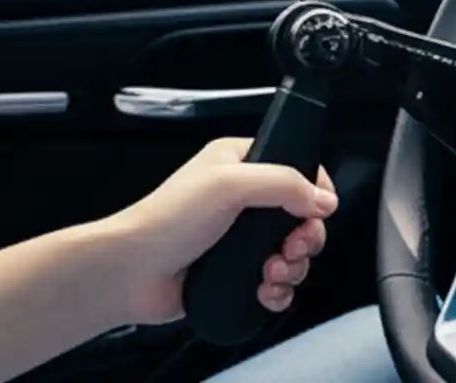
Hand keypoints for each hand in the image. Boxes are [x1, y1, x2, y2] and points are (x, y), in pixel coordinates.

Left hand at [100, 138, 337, 323]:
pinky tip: (265, 291)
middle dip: (306, 237)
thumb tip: (324, 200)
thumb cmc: (165, 220)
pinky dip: (279, 290)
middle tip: (293, 247)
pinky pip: (276, 283)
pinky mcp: (237, 273)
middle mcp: (243, 200)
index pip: (297, 168)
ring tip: (273, 272)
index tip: (318, 210)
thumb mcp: (229, 184)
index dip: (315, 190)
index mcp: (240, 164)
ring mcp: (241, 239)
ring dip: (293, 267)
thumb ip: (283, 184)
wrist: (131, 272)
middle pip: (302, 216)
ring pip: (293, 253)